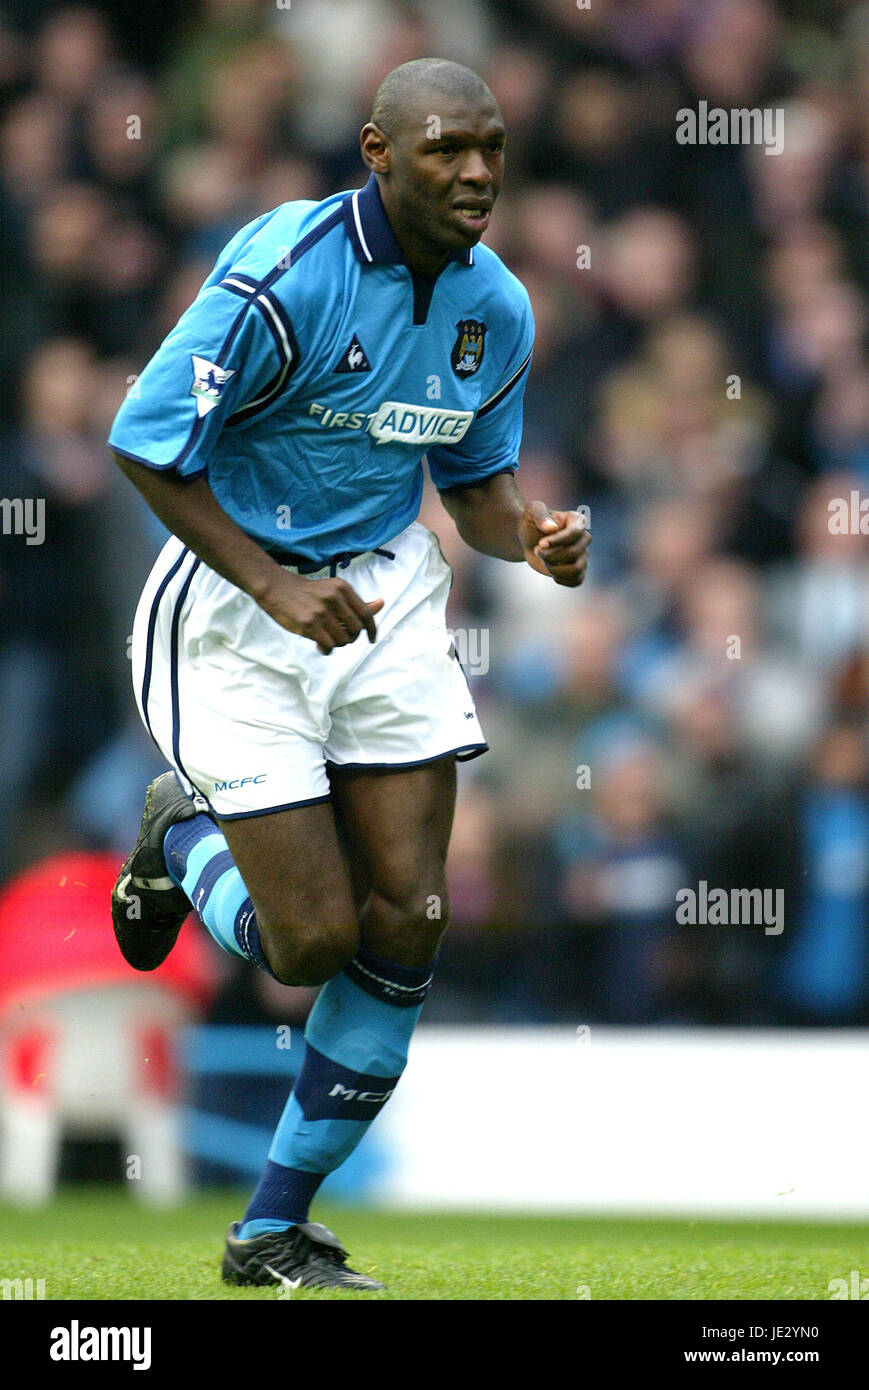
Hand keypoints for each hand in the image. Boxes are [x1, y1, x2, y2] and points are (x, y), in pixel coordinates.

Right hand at [259, 570, 383, 653]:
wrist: (277, 588)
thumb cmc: (309, 593)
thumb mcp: (334, 591)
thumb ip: (356, 601)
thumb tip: (382, 604)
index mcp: (342, 588)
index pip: (366, 614)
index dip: (372, 629)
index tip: (372, 639)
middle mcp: (334, 598)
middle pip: (355, 630)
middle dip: (349, 637)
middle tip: (337, 635)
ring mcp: (321, 611)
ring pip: (342, 640)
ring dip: (335, 643)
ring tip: (325, 637)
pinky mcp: (309, 624)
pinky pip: (328, 646)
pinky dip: (326, 649)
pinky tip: (319, 645)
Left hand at [517, 501, 590, 587]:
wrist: (529, 540)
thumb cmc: (532, 523)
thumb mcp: (532, 512)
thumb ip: (540, 516)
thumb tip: (552, 528)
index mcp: (577, 520)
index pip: (574, 533)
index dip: (557, 541)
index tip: (540, 544)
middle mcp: (584, 537)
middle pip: (574, 553)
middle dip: (550, 556)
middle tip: (537, 550)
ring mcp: (583, 555)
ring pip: (576, 569)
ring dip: (554, 569)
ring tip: (544, 561)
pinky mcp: (578, 570)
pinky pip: (576, 580)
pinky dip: (561, 579)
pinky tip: (550, 571)